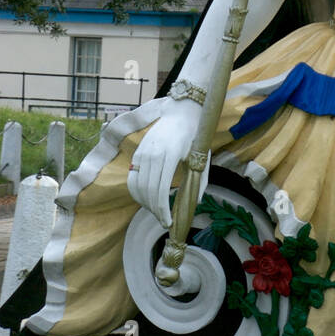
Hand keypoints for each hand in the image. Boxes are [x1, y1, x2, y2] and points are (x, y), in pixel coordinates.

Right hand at [128, 99, 208, 228]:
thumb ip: (200, 180)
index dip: (163, 210)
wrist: (181, 112)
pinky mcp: (137, 153)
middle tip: (164, 221)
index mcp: (170, 155)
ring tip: (157, 212)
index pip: (161, 190)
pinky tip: (146, 201)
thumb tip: (196, 203)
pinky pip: (132, 179)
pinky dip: (137, 193)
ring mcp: (142, 153)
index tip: (169, 223)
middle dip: (155, 211)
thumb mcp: (202, 157)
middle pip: (148, 191)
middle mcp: (153, 154)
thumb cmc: (195, 136)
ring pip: (138, 187)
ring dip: (145, 204)